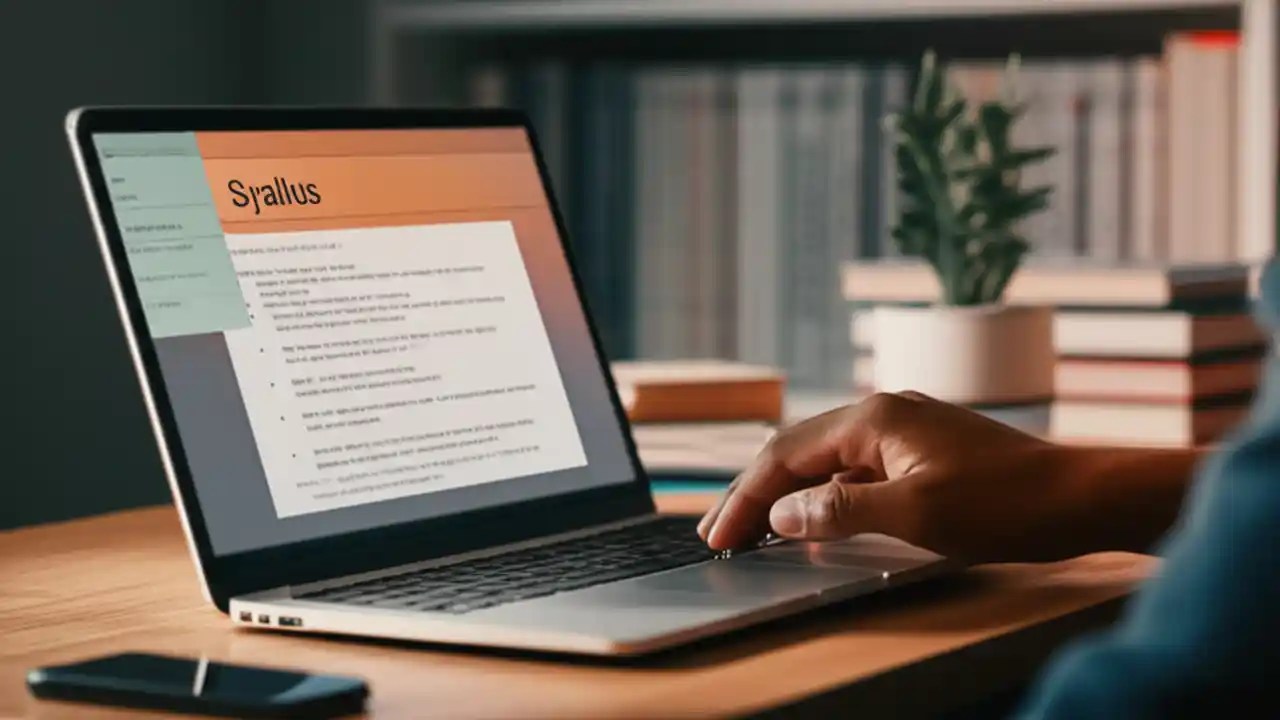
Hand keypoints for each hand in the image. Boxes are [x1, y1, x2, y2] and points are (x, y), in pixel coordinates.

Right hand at [697, 392, 1196, 563]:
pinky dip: (822, 494)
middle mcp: (882, 413)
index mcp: (872, 418)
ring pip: (824, 459)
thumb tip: (782, 514)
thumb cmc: (1006, 503)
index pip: (785, 455)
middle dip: (752, 492)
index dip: (745, 498)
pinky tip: (813, 520)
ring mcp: (904, 429)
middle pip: (796, 450)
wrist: (1084, 495)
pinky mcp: (923, 450)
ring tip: (750, 528)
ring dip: (784, 493)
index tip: (717, 535)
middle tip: (717, 533)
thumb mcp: (914, 513)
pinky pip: (854, 468)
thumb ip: (840, 510)